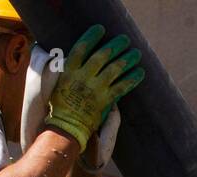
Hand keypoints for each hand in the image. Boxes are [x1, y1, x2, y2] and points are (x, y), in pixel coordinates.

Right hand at [45, 24, 144, 151]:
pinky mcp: (105, 100)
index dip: (91, 37)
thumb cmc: (61, 104)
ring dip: (127, 60)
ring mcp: (95, 89)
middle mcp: (83, 78)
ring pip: (114, 70)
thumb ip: (63, 68)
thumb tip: (60, 52)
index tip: (101, 29)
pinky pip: (121, 87)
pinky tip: (140, 72)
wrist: (67, 126)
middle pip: (101, 56)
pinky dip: (132, 79)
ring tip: (137, 53)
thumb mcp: (57, 82)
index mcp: (69, 71)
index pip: (81, 49)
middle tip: (125, 39)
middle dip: (115, 46)